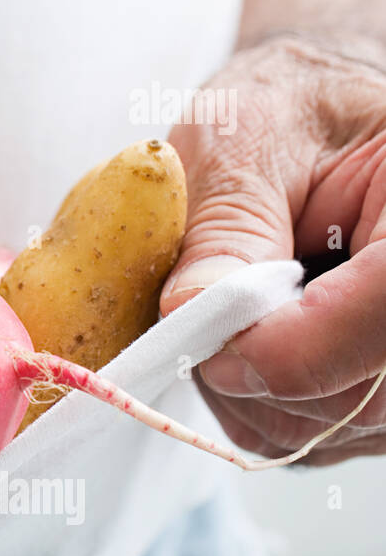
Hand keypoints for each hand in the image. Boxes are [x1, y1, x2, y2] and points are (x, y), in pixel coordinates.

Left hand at [160, 33, 385, 465]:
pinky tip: (244, 340)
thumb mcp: (241, 144)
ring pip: (326, 427)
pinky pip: (306, 438)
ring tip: (225, 309)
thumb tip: (188, 314)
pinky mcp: (377, 401)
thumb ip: (223, 229)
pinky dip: (251, 405)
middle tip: (196, 308)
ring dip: (244, 390)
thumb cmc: (284, 117)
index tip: (199, 333)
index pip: (383, 316)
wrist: (312, 127)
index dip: (289, 346)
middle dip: (253, 370)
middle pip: (357, 393)